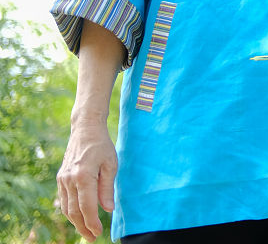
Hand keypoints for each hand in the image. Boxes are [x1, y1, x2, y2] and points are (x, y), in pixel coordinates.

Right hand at [57, 119, 116, 241]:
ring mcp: (62, 179)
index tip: (98, 232)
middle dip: (83, 227)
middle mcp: (69, 180)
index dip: (92, 222)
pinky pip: (64, 200)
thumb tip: (108, 209)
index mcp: (83, 176)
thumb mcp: (111, 165)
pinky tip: (79, 217)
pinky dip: (71, 211)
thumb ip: (107, 188)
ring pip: (67, 207)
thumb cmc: (102, 146)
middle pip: (74, 211)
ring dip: (76, 222)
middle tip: (92, 238)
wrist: (85, 130)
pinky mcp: (61, 178)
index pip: (87, 206)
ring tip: (86, 231)